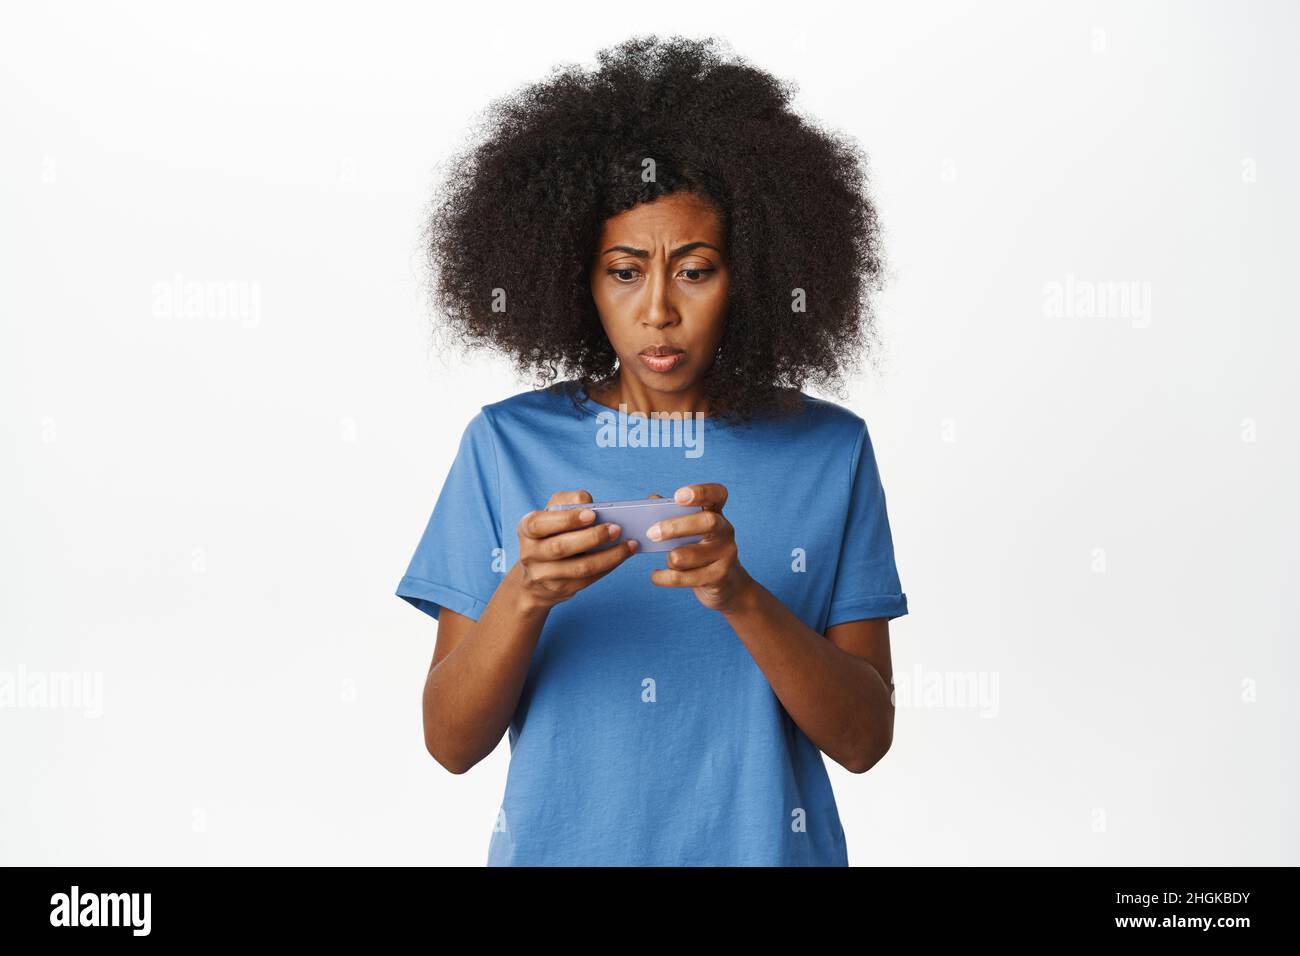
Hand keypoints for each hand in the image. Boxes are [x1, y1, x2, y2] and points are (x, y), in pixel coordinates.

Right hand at [512, 490, 637, 612]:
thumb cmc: (550, 534)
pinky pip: (588, 579)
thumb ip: (568, 501)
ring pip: (579, 568)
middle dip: (592, 537)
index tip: (592, 514)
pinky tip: (623, 555)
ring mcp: (544, 575)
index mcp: (526, 528)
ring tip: (628, 544)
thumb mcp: (551, 513)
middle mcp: (530, 553)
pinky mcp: (560, 590)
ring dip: (608, 556)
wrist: (535, 577)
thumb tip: (588, 503)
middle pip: (561, 547)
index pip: (541, 523)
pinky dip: (609, 566)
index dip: (567, 519)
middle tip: (616, 528)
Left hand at [647, 483, 754, 612]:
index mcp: (716, 513)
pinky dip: (664, 578)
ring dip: (671, 558)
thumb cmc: (699, 550)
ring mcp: (726, 554)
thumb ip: (671, 514)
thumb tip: (651, 501)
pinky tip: (656, 575)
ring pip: (691, 555)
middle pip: (707, 522)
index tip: (678, 496)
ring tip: (667, 559)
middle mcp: (725, 531)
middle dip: (676, 527)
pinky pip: (684, 578)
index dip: (700, 492)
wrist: (724, 584)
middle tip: (651, 533)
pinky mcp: (719, 576)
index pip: (717, 494)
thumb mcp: (688, 530)